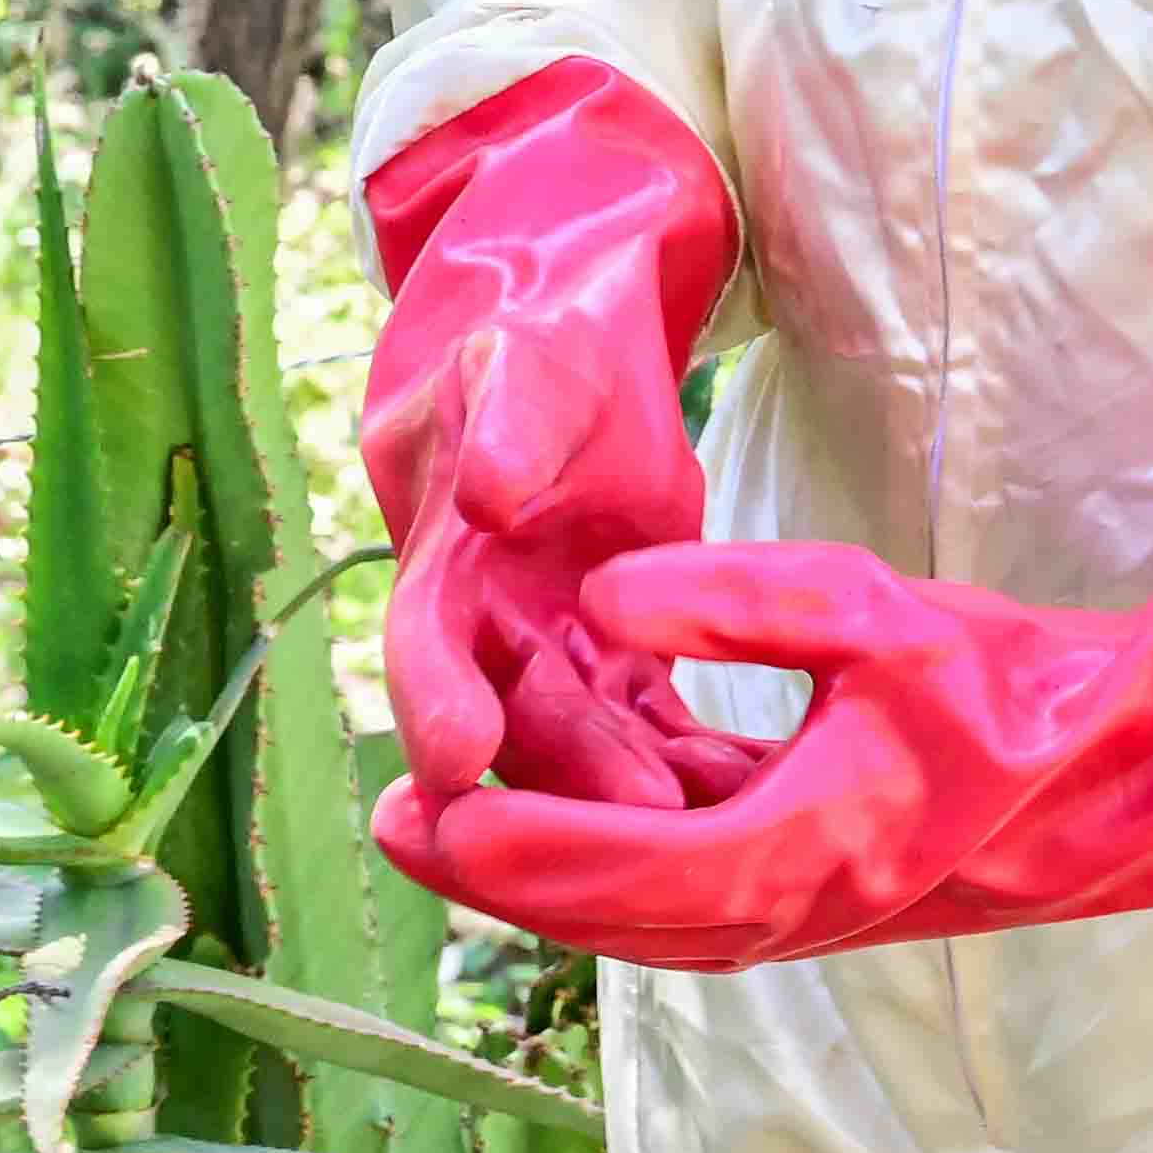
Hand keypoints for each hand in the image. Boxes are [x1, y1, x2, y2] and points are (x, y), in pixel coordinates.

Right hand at [355, 65, 764, 810]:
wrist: (574, 310)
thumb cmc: (548, 319)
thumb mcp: (535, 348)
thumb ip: (513, 418)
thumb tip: (487, 497)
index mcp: (441, 537)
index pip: (426, 633)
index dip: (437, 700)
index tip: (462, 763)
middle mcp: (480, 607)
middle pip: (502, 706)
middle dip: (552, 776)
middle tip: (613, 837)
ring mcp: (543, 632)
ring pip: (573, 729)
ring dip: (618, 787)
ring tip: (688, 842)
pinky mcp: (610, 644)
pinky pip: (636, 718)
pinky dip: (669, 761)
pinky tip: (726, 809)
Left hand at [378, 433, 1152, 966]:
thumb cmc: (1037, 691)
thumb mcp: (883, 617)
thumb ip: (742, 604)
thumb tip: (603, 602)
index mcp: (808, 858)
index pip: (618, 876)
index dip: (506, 852)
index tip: (415, 813)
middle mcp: (803, 904)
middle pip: (615, 913)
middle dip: (503, 872)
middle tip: (396, 821)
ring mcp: (828, 899)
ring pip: (658, 903)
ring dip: (563, 863)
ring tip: (462, 810)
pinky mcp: (849, 872)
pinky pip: (712, 872)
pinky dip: (637, 840)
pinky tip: (596, 782)